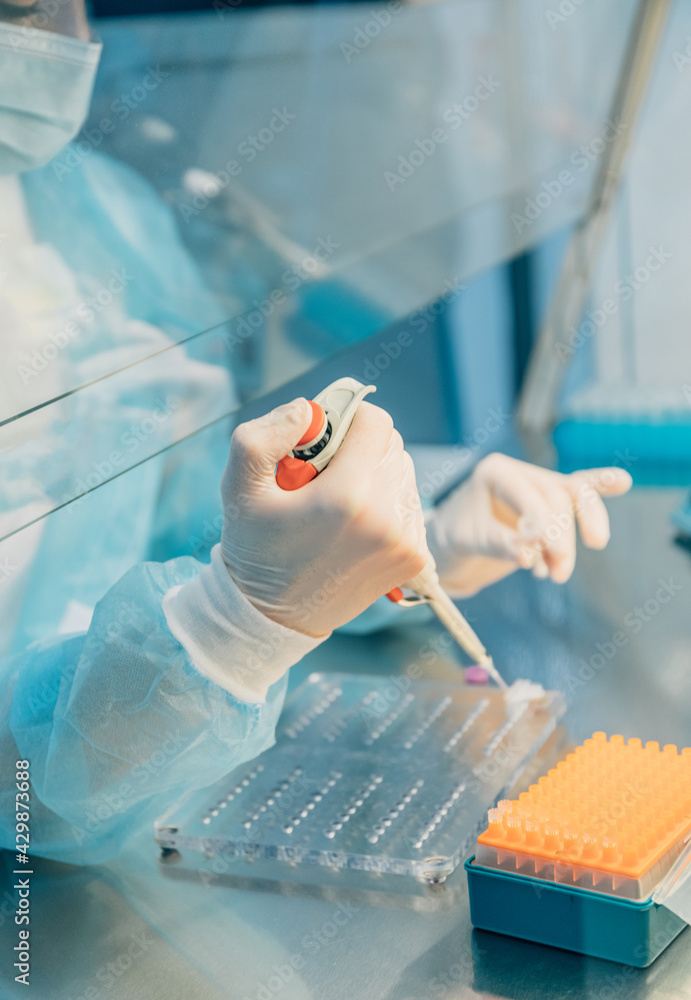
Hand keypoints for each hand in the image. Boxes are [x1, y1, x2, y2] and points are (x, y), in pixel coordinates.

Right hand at [220, 398, 427, 636]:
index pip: (376, 423)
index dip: (347, 420)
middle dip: (357, 449)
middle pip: (391, 446)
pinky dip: (385, 504)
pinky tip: (352, 524)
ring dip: (373, 475)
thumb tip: (310, 409)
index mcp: (348, 496)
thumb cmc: (255, 549)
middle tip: (320, 477)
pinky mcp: (413, 557)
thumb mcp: (240, 487)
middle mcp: (387, 518)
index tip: (321, 440)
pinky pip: (409, 504)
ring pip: (402, 473)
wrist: (272, 617)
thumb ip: (266, 435)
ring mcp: (405, 541)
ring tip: (334, 505)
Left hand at [425, 453, 631, 595]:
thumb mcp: (468, 541)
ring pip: (573, 503)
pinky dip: (595, 509)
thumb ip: (499, 543)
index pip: (531, 493)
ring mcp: (537, 487)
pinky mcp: (549, 506)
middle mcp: (520, 473)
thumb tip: (528, 553)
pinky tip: (611, 503)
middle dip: (563, 538)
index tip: (550, 554)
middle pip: (559, 497)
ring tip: (556, 576)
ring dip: (571, 544)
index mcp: (495, 472)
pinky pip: (580, 496)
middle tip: (559, 574)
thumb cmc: (454, 537)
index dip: (546, 523)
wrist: (451, 546)